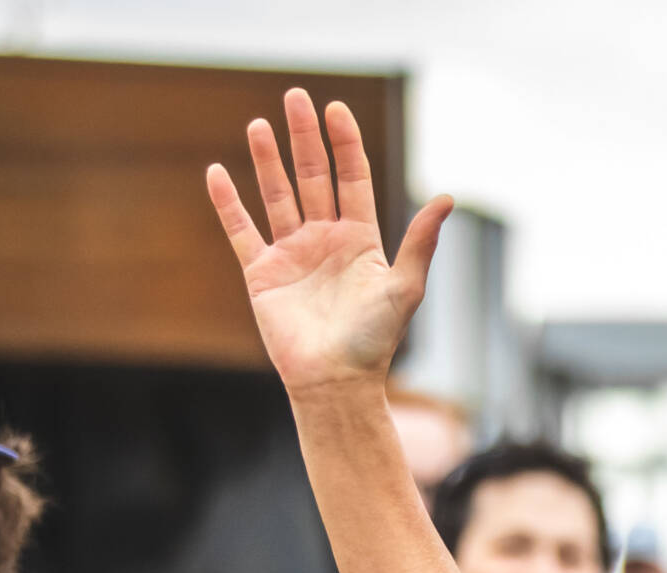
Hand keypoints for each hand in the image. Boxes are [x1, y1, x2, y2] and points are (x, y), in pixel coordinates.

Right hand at [206, 89, 453, 394]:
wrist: (336, 380)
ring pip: (277, 195)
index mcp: (361, 240)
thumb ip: (421, 241)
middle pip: (313, 177)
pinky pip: (242, 231)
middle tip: (296, 97)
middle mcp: (325, 241)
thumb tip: (447, 197)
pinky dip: (228, 203)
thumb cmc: (374, 340)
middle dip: (305, 138)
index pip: (352, 179)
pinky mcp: (262, 273)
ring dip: (268, 160)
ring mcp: (292, 254)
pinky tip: (218, 172)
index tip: (337, 110)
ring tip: (261, 124)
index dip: (345, 144)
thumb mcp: (405, 286)